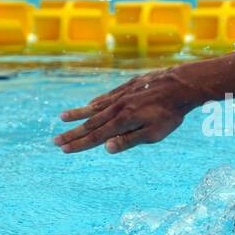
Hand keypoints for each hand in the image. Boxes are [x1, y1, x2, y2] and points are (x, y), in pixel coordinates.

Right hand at [54, 67, 202, 153]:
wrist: (180, 84)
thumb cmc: (170, 113)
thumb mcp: (154, 133)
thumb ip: (129, 140)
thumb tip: (107, 148)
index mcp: (122, 122)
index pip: (95, 136)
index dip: (79, 144)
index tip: (64, 150)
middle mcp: (117, 108)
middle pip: (90, 123)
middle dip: (72, 133)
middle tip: (55, 141)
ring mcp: (121, 96)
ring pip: (95, 107)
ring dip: (78, 114)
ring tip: (63, 118)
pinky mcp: (128, 87)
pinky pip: (107, 97)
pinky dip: (95, 103)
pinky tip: (89, 105)